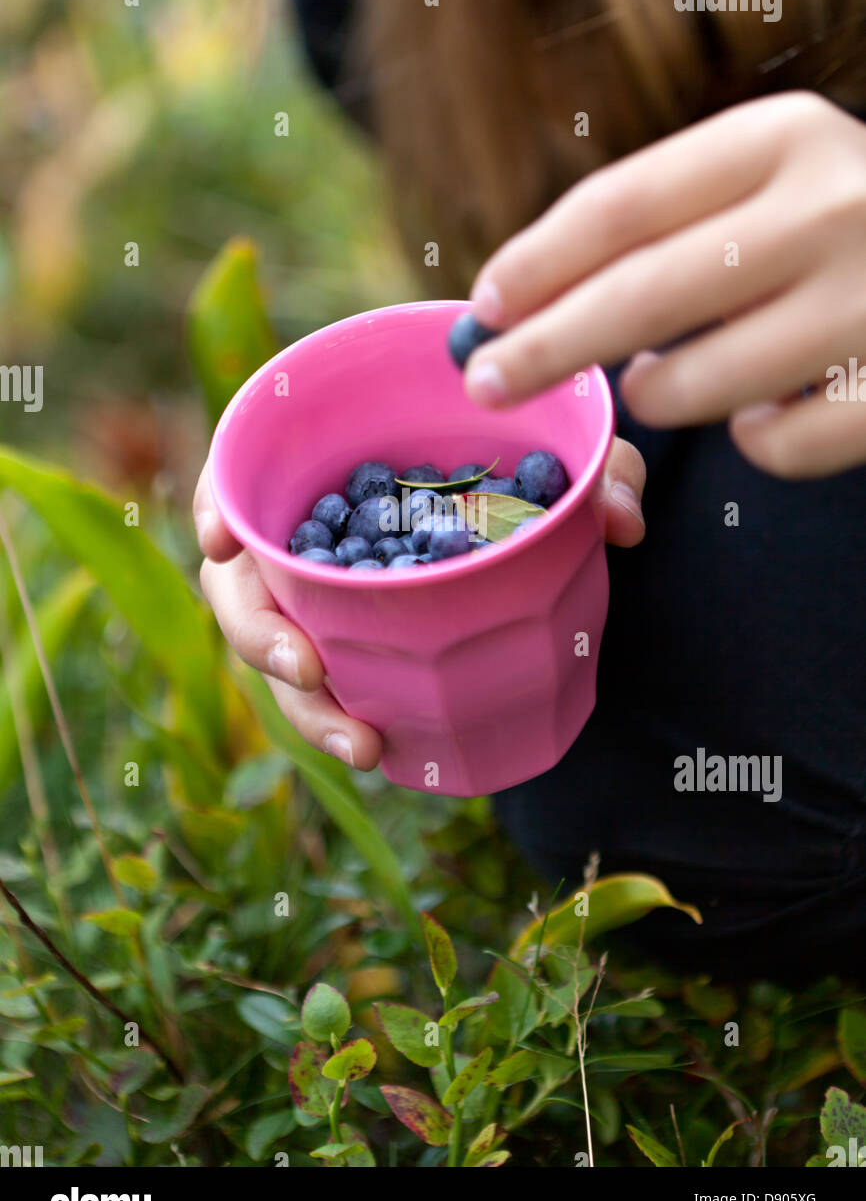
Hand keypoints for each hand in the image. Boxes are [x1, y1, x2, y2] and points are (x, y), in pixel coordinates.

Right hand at [193, 441, 645, 767]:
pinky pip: (332, 688)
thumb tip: (620, 522)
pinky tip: (381, 749)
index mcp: (331, 461)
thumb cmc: (529, 454)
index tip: (219, 539)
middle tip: (307, 668)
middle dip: (259, 634)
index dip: (218, 502)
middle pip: (246, 585)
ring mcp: (327, 598)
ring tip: (364, 744)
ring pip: (284, 655)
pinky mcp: (358, 648)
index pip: (244, 469)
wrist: (538, 505)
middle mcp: (312, 534)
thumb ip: (600, 471)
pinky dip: (342, 718)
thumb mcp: (571, 452)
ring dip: (309, 706)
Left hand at [465, 92, 865, 478]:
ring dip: (660, 396)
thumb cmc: (848, 224)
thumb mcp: (773, 177)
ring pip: (697, 387)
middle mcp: (829, 209)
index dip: (537, 263)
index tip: (484, 306)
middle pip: (640, 297)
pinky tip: (772, 407)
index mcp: (782, 138)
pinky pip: (774, 448)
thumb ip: (671, 219)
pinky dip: (755, 441)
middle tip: (487, 384)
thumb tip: (521, 299)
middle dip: (546, 349)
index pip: (622, 204)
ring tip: (673, 378)